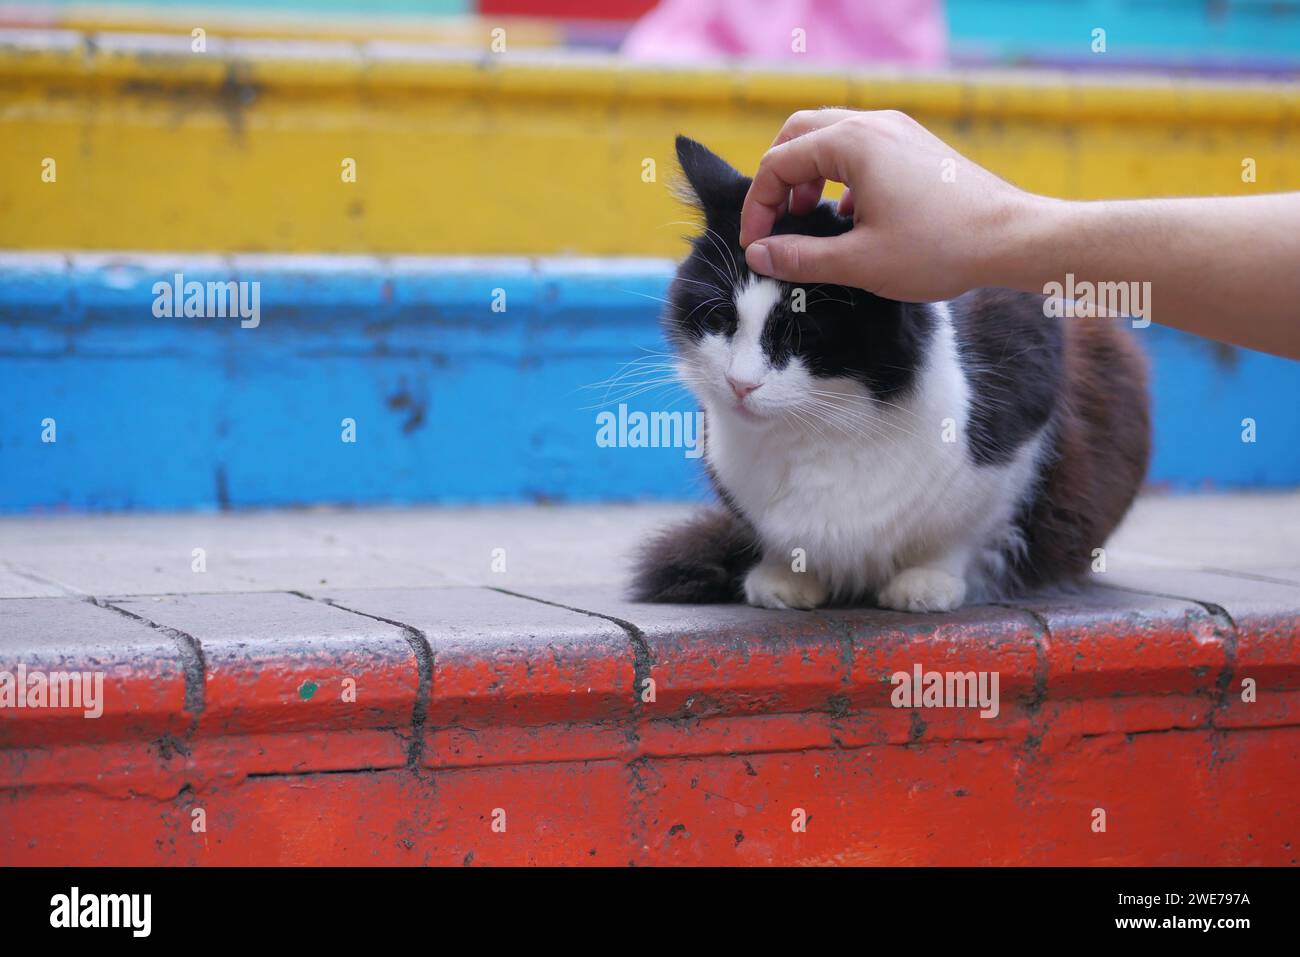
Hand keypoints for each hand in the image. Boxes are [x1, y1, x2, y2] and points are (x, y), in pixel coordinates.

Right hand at [740, 109, 1031, 300]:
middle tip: (775, 223)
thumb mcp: (859, 262)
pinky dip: (839, 176)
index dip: (759, 207)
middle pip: (799, 135)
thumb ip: (800, 258)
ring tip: (808, 218)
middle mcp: (874, 124)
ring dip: (808, 176)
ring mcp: (899, 132)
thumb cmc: (939, 248)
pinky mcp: (916, 148)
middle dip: (778, 179)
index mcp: (852, 143)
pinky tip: (850, 217)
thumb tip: (759, 256)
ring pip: (830, 138)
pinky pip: (861, 149)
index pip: (779, 163)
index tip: (758, 247)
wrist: (1012, 239)